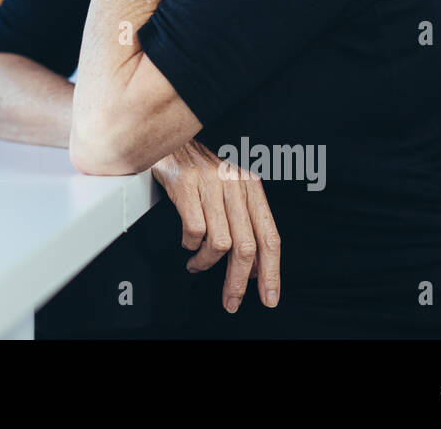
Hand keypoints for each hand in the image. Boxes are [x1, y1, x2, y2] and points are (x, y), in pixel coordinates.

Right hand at [152, 140, 281, 312]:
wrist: (169, 139)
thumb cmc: (199, 169)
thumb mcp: (229, 189)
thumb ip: (244, 223)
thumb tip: (254, 267)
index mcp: (251, 187)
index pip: (270, 236)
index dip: (272, 271)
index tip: (269, 297)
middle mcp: (235, 184)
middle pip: (246, 245)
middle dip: (238, 281)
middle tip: (232, 301)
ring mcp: (211, 183)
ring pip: (220, 242)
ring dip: (207, 262)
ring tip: (198, 264)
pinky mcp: (186, 185)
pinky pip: (194, 229)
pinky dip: (190, 244)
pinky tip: (187, 244)